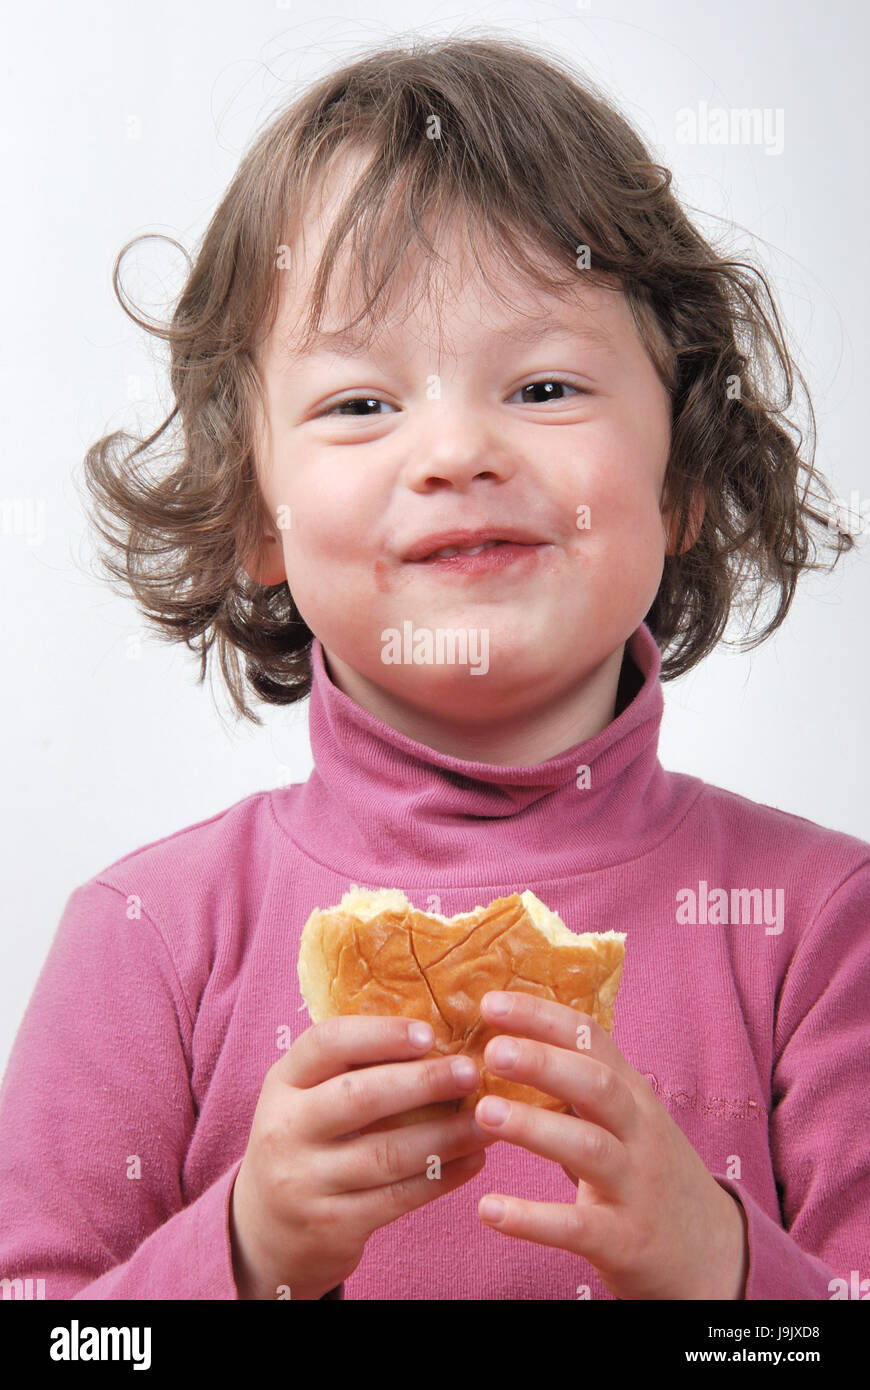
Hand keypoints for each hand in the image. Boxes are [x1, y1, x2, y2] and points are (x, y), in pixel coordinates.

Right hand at [230, 1016, 495, 1299]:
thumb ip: (352, 1068)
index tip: (430, 1033)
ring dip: (446, 1134)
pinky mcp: (331, 1226)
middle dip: (423, 1082)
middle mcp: (285, 1129)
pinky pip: (396, 1198)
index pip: (327, 1043)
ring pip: (387, 1154)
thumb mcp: (307, 1097)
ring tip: (488, 1119)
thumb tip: (438, 1035)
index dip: (381, 1034)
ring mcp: (304, 1182)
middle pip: (361, 1097)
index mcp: (283, 1083)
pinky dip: (441, 1178)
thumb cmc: (307, 1142)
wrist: (267, 1230)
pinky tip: (474, 1159)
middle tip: (471, 1071)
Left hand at [472, 992, 748, 1299]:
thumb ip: (579, 1086)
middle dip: (544, 1063)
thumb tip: (507, 1043)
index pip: (591, 1040)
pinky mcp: (625, 1240)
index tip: (490, 1002)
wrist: (713, 1253)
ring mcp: (636, 1186)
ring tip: (483, 1113)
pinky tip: (488, 1209)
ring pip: (589, 1148)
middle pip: (596, 1085)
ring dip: (534, 1128)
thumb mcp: (627, 1119)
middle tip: (492, 1050)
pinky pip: (577, 1226)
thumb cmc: (648, 1172)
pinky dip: (532, 1219)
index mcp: (632, 1095)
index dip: (541, 1017)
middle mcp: (640, 1132)